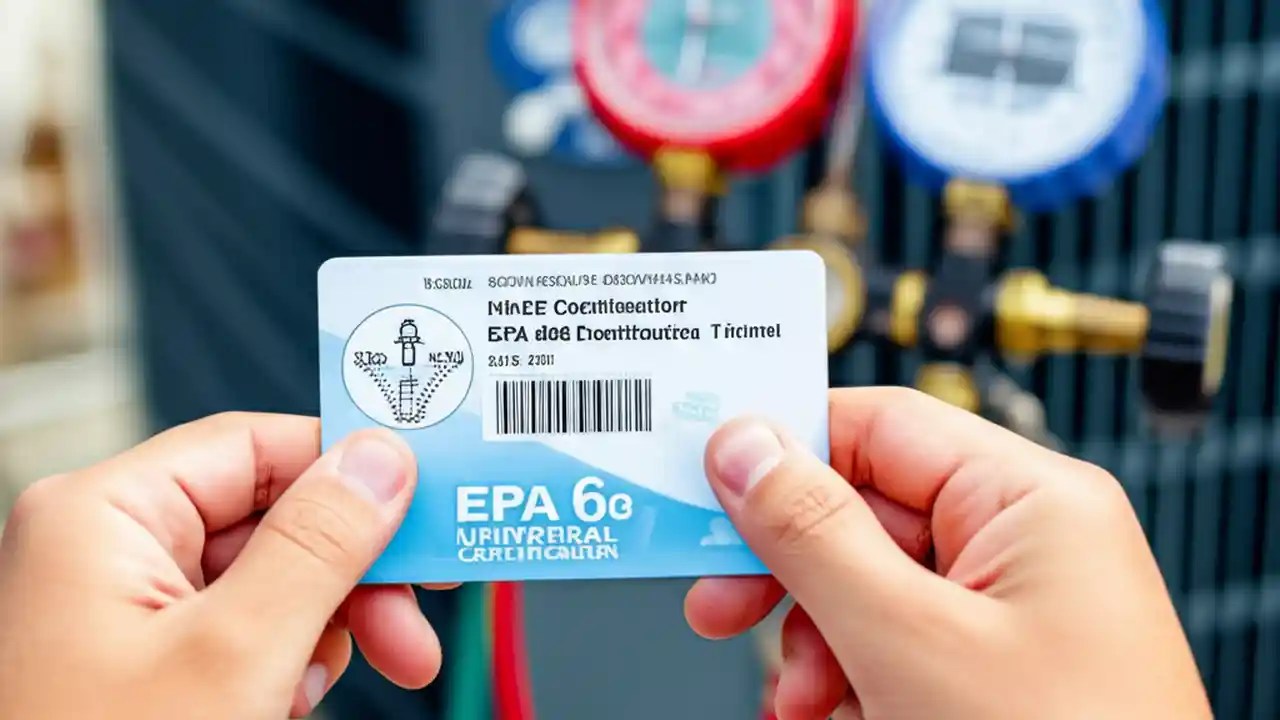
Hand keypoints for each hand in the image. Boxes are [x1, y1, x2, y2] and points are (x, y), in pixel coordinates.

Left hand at [0, 413, 445, 718]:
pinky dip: (284, 662)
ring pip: (269, 577)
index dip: (352, 470)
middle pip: (274, 516)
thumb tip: (381, 461)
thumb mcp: (235, 657)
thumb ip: (318, 545)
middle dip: (351, 575)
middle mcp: (107, 548)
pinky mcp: (143, 658)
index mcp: (104, 515)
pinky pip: (243, 628)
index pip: (259, 446)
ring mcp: (122, 607)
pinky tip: (282, 704)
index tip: (431, 503)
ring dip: (322, 628)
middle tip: (413, 626)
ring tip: (318, 690)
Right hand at [686, 388, 1210, 719]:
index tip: (706, 481)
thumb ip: (815, 534)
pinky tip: (831, 715)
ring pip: (870, 587)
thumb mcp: (909, 641)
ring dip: (813, 640)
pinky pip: (897, 643)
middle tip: (720, 600)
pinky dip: (850, 677)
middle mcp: (1029, 545)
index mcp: (1034, 502)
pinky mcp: (998, 671)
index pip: (878, 425)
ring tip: (800, 699)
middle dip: (787, 569)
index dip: (784, 447)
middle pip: (864, 513)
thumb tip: (747, 449)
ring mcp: (1016, 613)